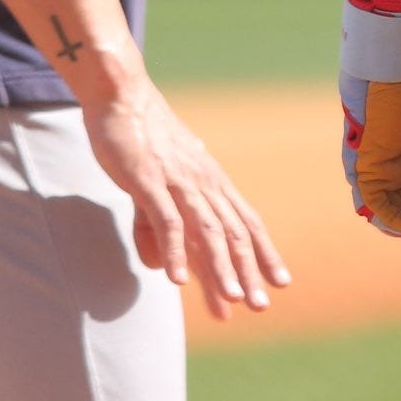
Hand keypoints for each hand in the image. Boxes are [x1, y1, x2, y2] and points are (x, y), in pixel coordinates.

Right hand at [82, 78, 292, 318]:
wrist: (120, 94)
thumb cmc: (139, 138)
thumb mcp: (155, 186)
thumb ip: (156, 229)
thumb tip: (160, 268)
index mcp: (210, 181)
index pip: (245, 222)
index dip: (264, 252)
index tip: (280, 282)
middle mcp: (202, 183)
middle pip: (232, 232)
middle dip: (249, 270)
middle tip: (260, 305)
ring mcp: (178, 181)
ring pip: (207, 230)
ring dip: (220, 266)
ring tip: (232, 298)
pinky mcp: (149, 181)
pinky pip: (166, 220)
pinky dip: (174, 250)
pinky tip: (175, 279)